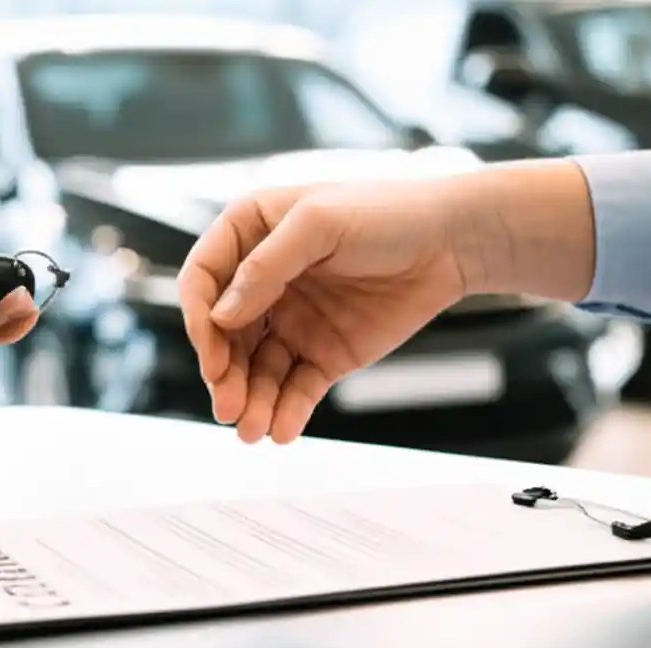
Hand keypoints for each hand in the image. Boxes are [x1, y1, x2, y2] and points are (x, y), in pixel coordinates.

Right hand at [177, 180, 478, 443]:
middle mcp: (263, 281)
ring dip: (250, 402)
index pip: (203, 279)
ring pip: (256, 370)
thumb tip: (221, 316)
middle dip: (224, 374)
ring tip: (252, 432)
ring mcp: (292, 320)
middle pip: (225, 335)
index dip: (200, 318)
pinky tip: (281, 430)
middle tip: (228, 408)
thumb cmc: (386, 213)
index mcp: (250, 234)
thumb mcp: (319, 224)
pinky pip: (295, 388)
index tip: (212, 352)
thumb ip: (266, 266)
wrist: (450, 242)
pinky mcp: (323, 353)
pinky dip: (286, 411)